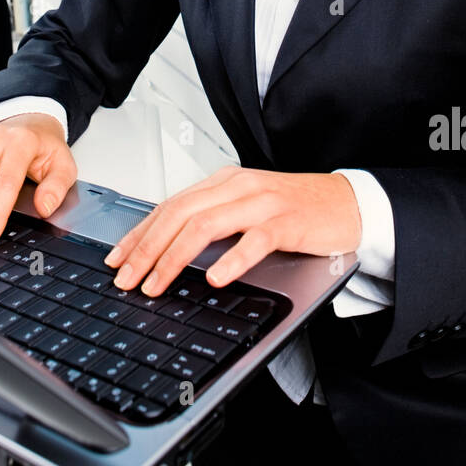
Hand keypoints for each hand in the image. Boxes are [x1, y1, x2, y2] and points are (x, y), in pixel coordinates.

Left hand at [103, 166, 361, 295]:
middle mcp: (238, 187)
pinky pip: (254, 240)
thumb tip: (168, 249)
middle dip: (147, 249)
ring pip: (206, 225)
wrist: (347, 203)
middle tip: (126, 278)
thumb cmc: (297, 210)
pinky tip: (217, 277)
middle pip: (179, 214)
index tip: (117, 258)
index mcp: (224, 182)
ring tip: (157, 283)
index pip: (170, 205)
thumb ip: (213, 220)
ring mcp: (262, 203)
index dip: (140, 233)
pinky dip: (232, 259)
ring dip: (175, 257)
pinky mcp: (287, 222)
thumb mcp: (246, 208)